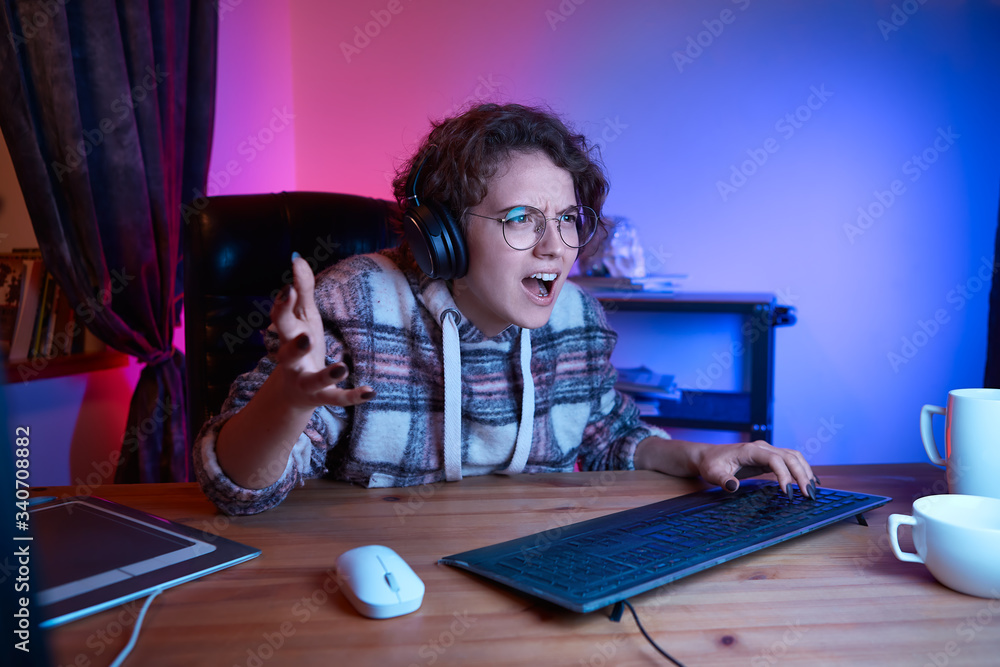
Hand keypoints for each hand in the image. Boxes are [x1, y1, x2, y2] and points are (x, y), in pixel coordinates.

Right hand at [268, 254, 374, 409]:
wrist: (294, 392)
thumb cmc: (300, 344)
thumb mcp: (303, 317)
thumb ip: (302, 289)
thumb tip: (297, 257)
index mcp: (288, 336)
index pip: (281, 320)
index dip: (282, 306)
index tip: (288, 289)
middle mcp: (291, 361)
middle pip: (287, 354)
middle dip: (295, 346)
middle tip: (307, 336)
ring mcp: (306, 381)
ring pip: (313, 381)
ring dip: (326, 375)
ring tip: (342, 368)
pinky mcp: (321, 397)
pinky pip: (336, 398)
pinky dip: (353, 396)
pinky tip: (372, 391)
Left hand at [693, 439, 817, 498]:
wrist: (709, 456)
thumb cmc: (711, 464)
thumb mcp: (712, 473)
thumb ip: (722, 480)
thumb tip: (732, 487)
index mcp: (751, 450)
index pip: (775, 459)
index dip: (784, 475)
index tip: (788, 493)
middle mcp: (763, 448)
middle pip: (790, 457)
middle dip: (802, 475)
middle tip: (808, 495)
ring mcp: (768, 451)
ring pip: (794, 457)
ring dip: (805, 472)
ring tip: (812, 491)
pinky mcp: (770, 458)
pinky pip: (790, 461)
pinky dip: (802, 469)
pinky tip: (810, 481)